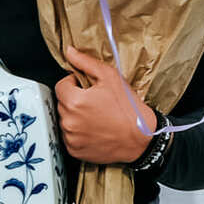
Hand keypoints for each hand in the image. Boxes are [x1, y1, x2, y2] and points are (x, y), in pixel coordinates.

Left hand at [56, 45, 155, 164]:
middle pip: (63, 103)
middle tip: (96, 103)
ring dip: (76, 116)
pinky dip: (79, 133)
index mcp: (74, 101)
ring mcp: (71, 138)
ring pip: (66, 120)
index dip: (75, 84)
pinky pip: (70, 137)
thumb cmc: (128, 109)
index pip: (61, 86)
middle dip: (75, 100)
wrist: (143, 139)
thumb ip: (86, 62)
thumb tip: (69, 52)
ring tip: (97, 117)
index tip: (89, 89)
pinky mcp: (75, 151)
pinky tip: (95, 130)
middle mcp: (69, 122)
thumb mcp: (111, 77)